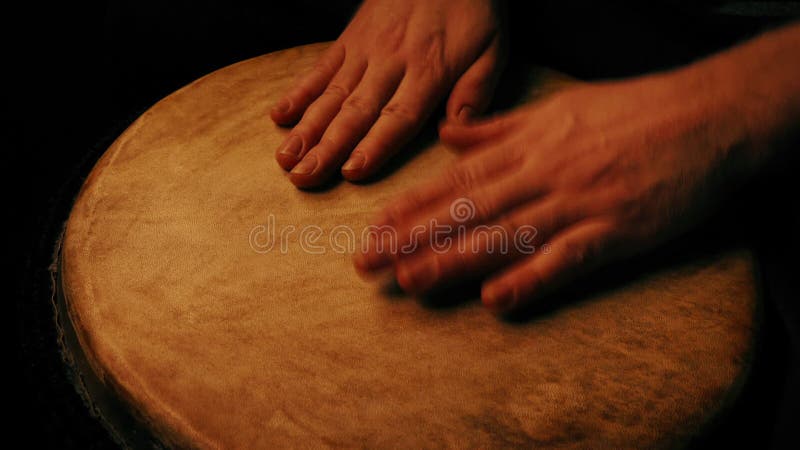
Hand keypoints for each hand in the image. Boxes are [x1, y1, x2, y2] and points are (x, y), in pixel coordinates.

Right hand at [271, 0, 504, 187]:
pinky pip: (320, 68)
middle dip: (327, 147)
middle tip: (302, 177)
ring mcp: (365, 50)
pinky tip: (279, 116)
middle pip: (356, 111)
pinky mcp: (349, 38)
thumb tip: (457, 132)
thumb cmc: (472, 7)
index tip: (351, 170)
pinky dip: (298, 92)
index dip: (374, 145)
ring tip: (285, 158)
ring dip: (306, 128)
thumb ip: (476, 91)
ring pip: (331, 94)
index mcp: (429, 71)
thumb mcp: (493, 47)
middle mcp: (391, 63)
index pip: (399, 115)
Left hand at [354, 69, 754, 312]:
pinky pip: (566, 259)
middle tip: (371, 265)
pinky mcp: (614, 232)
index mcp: (527, 145)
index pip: (455, 179)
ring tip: (411, 282)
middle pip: (467, 211)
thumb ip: (498, 125)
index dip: (411, 207)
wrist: (705, 117)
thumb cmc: (631, 110)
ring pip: (504, 236)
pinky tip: (496, 299)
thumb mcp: (557, 106)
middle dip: (414, 239)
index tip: (374, 229)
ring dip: (455, 260)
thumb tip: (449, 133)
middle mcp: (542, 174)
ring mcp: (577, 203)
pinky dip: (530, 278)